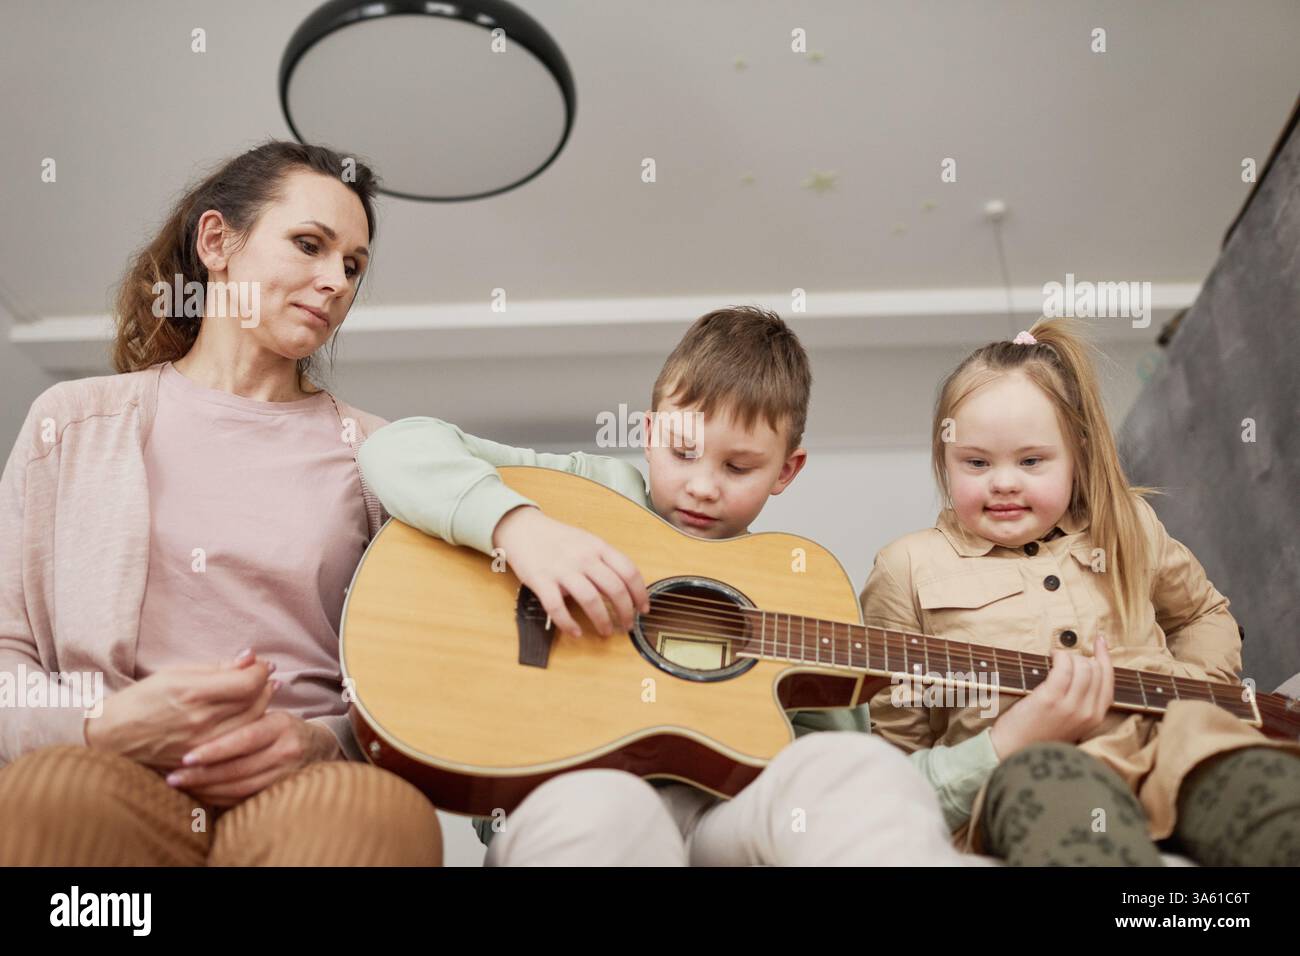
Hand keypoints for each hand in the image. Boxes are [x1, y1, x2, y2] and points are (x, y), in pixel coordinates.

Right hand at [84, 649, 275, 769]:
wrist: (111, 738)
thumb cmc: (142, 699)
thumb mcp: (175, 674)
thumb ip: (217, 667)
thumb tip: (250, 657)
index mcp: (193, 693)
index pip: (248, 682)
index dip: (261, 670)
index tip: (261, 664)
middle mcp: (201, 720)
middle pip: (255, 702)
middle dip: (265, 685)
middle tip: (265, 675)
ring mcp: (203, 744)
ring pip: (252, 724)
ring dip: (262, 705)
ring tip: (262, 692)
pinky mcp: (203, 761)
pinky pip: (238, 744)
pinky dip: (249, 728)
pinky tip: (248, 716)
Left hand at [163, 712, 340, 806]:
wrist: (317, 746)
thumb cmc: (280, 724)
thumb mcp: (268, 708)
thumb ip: (244, 704)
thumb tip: (212, 688)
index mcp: (281, 725)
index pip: (245, 739)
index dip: (215, 750)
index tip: (186, 756)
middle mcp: (286, 751)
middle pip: (240, 768)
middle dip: (203, 774)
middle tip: (173, 776)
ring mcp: (285, 774)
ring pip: (240, 787)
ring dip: (206, 789)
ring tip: (181, 785)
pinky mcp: (279, 791)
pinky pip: (244, 799)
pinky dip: (219, 798)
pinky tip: (199, 794)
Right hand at [492, 505, 649, 636]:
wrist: (522, 528)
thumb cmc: (557, 538)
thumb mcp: (587, 541)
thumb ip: (604, 561)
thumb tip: (623, 589)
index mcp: (598, 547)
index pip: (629, 571)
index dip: (640, 593)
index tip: (643, 609)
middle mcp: (584, 558)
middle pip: (615, 588)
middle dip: (625, 612)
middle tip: (627, 626)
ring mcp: (562, 569)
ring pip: (590, 599)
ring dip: (602, 620)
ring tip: (605, 632)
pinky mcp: (541, 581)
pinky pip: (557, 607)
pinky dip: (568, 623)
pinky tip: (575, 632)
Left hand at [989, 637, 1114, 757]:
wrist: (1013, 750)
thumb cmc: (1037, 733)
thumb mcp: (1071, 722)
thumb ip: (1082, 701)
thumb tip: (1086, 669)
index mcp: (1095, 718)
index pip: (1109, 681)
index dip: (1105, 658)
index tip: (1100, 642)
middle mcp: (1087, 713)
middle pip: (1095, 670)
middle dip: (1081, 657)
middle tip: (1063, 659)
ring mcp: (1070, 707)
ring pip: (1082, 666)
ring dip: (1068, 656)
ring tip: (1055, 658)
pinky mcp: (1051, 699)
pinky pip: (1064, 667)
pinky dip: (1059, 656)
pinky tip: (1051, 656)